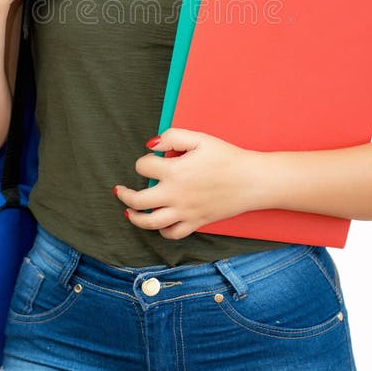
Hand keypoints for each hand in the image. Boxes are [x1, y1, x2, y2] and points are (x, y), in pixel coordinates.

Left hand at [113, 129, 259, 239]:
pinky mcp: (195, 223)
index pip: (144, 166)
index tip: (152, 158)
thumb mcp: (200, 138)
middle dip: (124, 195)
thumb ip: (172, 137)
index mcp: (175, 171)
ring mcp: (184, 212)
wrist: (252, 181)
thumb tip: (150, 145)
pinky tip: (158, 222)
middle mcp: (175, 195)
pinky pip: (172, 234)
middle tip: (120, 191)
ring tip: (129, 212)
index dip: (144, 160)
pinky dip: (161, 231)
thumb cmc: (227, 157)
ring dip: (135, 218)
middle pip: (137, 201)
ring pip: (150, 223)